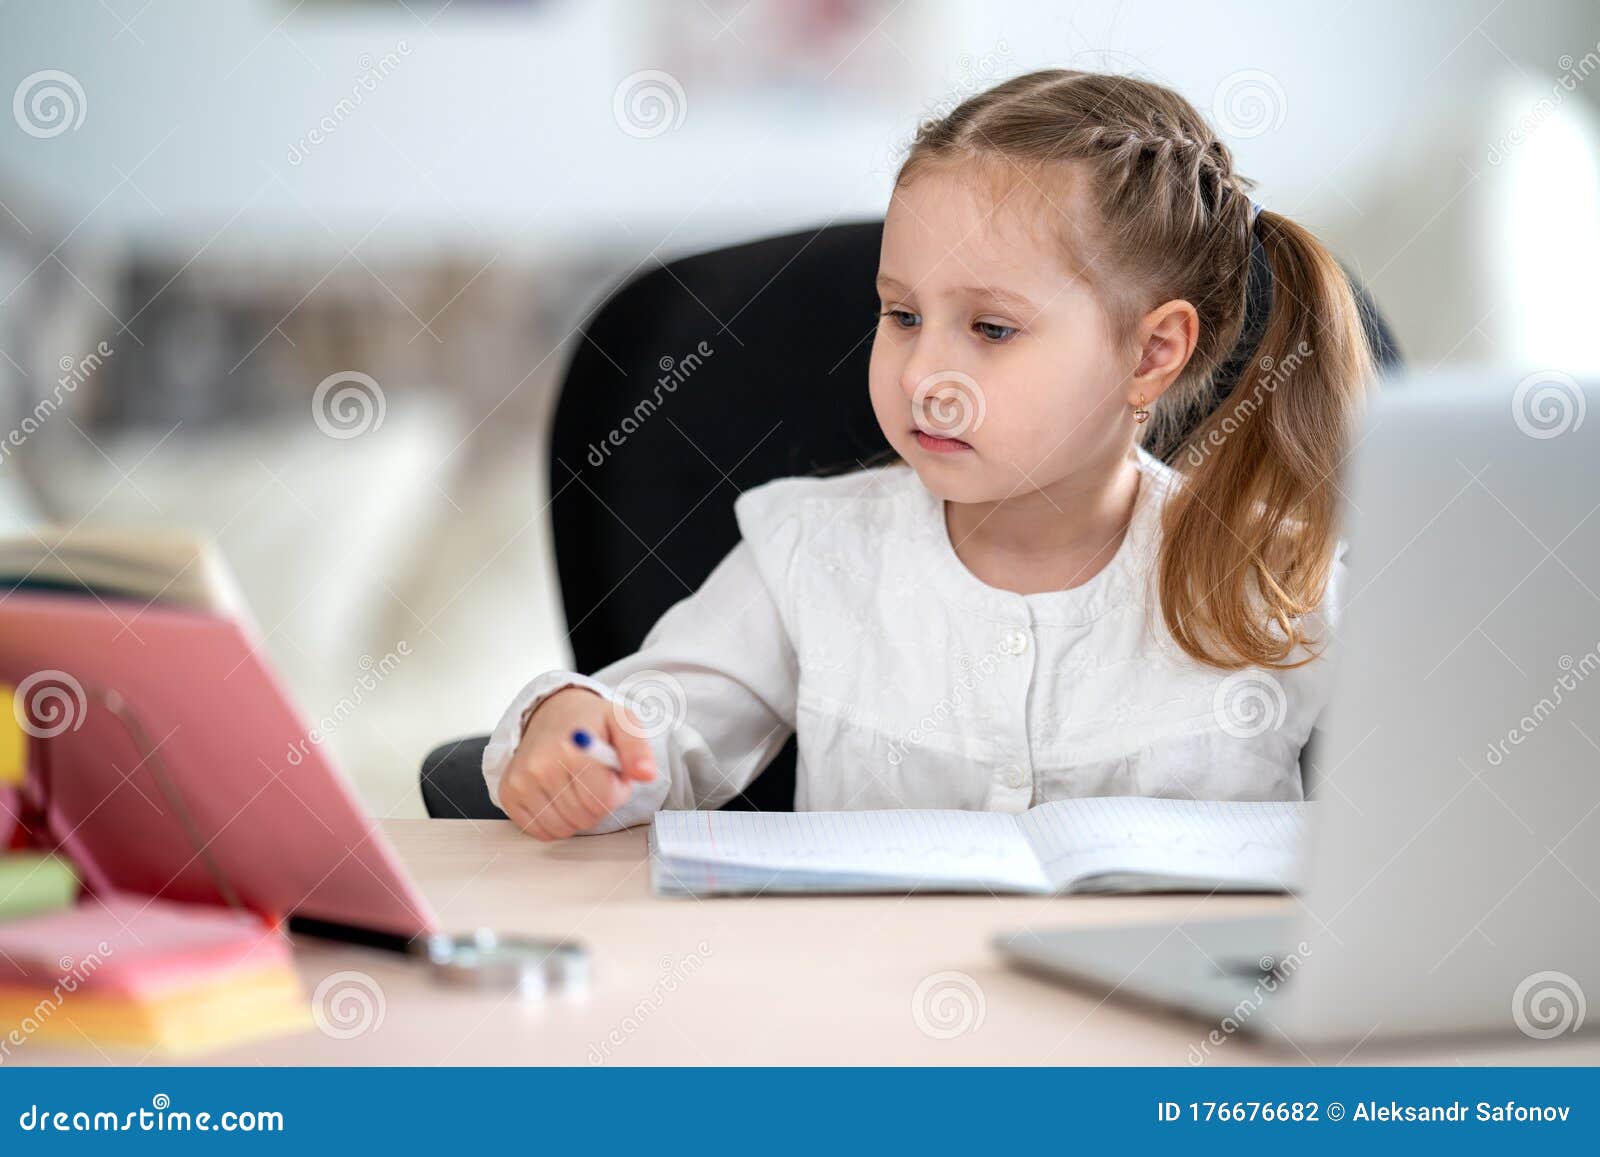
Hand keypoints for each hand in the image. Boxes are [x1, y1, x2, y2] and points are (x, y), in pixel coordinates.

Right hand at [499, 687, 656, 839]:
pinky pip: (540, 831)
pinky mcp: (509, 795)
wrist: (551, 714)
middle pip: (586, 816)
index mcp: (572, 747)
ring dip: (577, 815)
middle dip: (598, 803)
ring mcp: (521, 781)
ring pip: (564, 828)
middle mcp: (541, 765)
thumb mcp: (622, 722)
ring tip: (577, 785)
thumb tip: (646, 774)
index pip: (605, 798)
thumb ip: (637, 748)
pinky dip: (555, 821)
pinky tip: (558, 795)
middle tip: (594, 778)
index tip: (612, 773)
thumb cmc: (591, 722)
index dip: (616, 790)